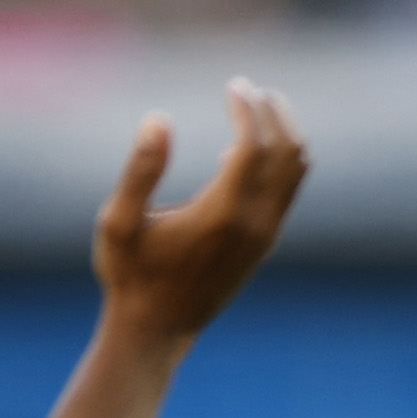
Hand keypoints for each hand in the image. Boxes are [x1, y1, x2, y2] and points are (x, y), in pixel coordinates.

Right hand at [92, 82, 307, 352]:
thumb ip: (139, 171)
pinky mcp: (265, 244)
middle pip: (288, 150)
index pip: (253, 145)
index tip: (233, 86)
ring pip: (297, 169)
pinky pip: (287, 189)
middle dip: (274, 112)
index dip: (247, 108)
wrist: (156, 331)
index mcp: (221, 214)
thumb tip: (158, 117)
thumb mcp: (119, 224)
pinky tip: (243, 152)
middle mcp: (253, 224)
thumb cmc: (130, 276)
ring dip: (285, 132)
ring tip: (259, 107)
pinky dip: (280, 159)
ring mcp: (265, 235)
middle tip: (250, 89)